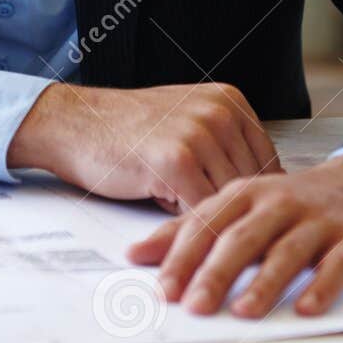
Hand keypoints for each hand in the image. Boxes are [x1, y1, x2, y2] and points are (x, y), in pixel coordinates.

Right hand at [7, 80, 280, 207]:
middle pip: (253, 186)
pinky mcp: (176, 161)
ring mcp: (199, 134)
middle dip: (238, 216)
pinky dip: (192, 228)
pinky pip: (201, 212)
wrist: (75, 123)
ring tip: (196, 232)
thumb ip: (224, 149)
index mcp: (230, 101)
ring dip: (213, 224)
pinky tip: (173, 224)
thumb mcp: (187, 123)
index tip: (251, 224)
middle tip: (227, 240)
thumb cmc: (126, 130)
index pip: (268, 163)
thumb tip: (263, 194)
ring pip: (229, 202)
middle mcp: (220, 113)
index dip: (258, 199)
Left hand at [127, 155, 342, 317]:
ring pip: (287, 251)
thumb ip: (189, 230)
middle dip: (216, 272)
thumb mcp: (238, 207)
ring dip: (264, 283)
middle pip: (243, 237)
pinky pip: (338, 264)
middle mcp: (279, 203)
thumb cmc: (290, 204)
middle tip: (195, 306)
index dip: (183, 256)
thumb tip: (136, 255)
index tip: (163, 289)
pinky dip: (321, 287)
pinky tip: (305, 309)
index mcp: (245, 194)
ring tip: (243, 312)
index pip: (207, 224)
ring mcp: (319, 221)